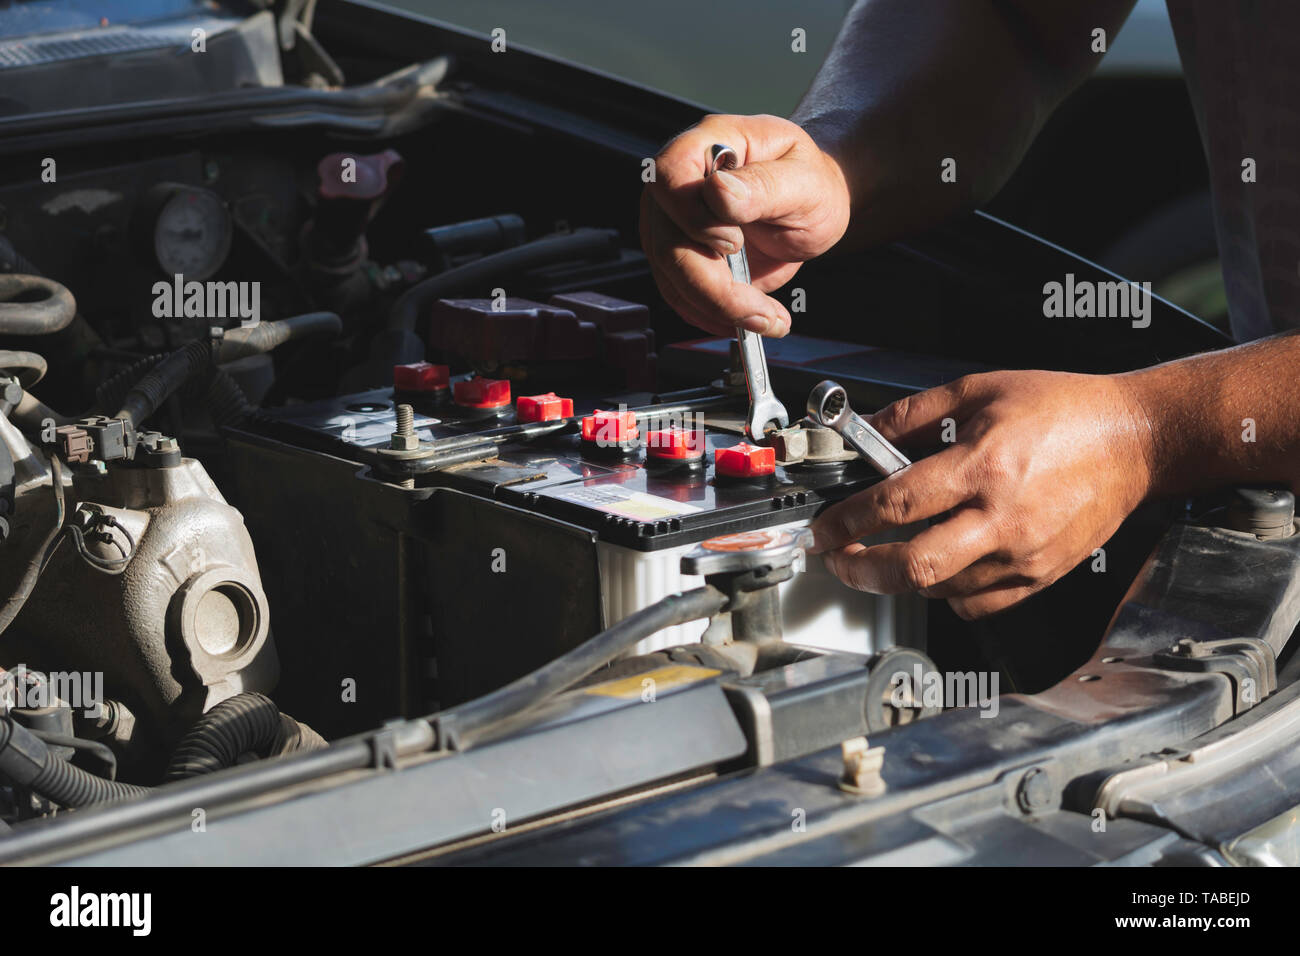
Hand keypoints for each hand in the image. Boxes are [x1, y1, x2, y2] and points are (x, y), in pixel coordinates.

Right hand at [639, 113, 850, 336]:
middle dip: (714, 288)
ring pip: (671, 277)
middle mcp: (680, 182)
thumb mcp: (805, 182)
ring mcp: (673, 221)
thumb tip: (717, 193)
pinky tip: (749, 319)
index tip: (735, 243)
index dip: (693, 218)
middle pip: (667, 242)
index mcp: (709, 144)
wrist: (808, 206)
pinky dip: (713, 316)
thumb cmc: (809, 182)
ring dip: (718, 309)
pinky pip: (680, 295)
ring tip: (767, 319)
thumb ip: (763, 186)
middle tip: (762, 311)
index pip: (669, 177)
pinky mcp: (678, 255)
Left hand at [809, 370, 1155, 618]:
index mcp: (983, 466)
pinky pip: (978, 604)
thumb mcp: (979, 390)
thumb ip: (914, 415)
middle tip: (839, 560)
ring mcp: (1024, 554)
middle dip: (861, 570)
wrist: (1135, 440)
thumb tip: (868, 433)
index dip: (847, 522)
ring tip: (888, 555)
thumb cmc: (1065, 411)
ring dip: (903, 578)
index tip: (823, 531)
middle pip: (914, 567)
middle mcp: (1003, 517)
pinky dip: (948, 593)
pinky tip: (941, 567)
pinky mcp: (1042, 575)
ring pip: (942, 589)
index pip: (895, 504)